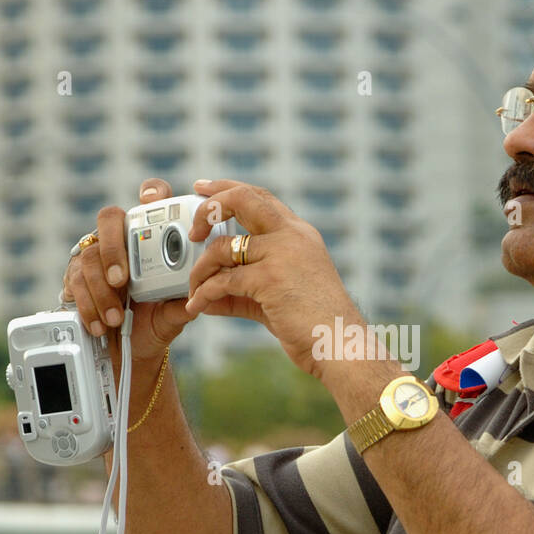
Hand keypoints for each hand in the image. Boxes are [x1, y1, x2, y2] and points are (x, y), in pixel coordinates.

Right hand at [61, 178, 192, 361]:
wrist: (128, 350)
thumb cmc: (153, 322)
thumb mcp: (171, 317)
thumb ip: (180, 305)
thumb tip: (193, 297)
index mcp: (150, 240)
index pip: (152, 202)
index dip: (152, 191)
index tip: (150, 199)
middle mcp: (121, 240)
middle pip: (109, 219)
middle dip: (114, 248)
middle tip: (121, 279)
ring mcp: (95, 256)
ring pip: (90, 257)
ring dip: (102, 291)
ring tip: (115, 317)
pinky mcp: (75, 277)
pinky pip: (74, 282)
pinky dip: (88, 306)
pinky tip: (99, 323)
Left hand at [182, 179, 365, 381]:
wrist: (341, 345)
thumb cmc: (315, 326)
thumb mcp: (279, 298)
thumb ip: (244, 292)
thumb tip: (207, 298)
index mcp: (299, 233)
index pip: (260, 197)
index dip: (227, 188)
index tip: (203, 187)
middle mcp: (292, 235)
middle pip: (242, 198)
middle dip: (209, 207)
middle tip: (192, 230)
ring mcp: (282, 253)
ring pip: (222, 247)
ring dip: (199, 270)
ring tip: (193, 290)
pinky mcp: (270, 278)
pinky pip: (222, 280)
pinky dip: (204, 294)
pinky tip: (197, 307)